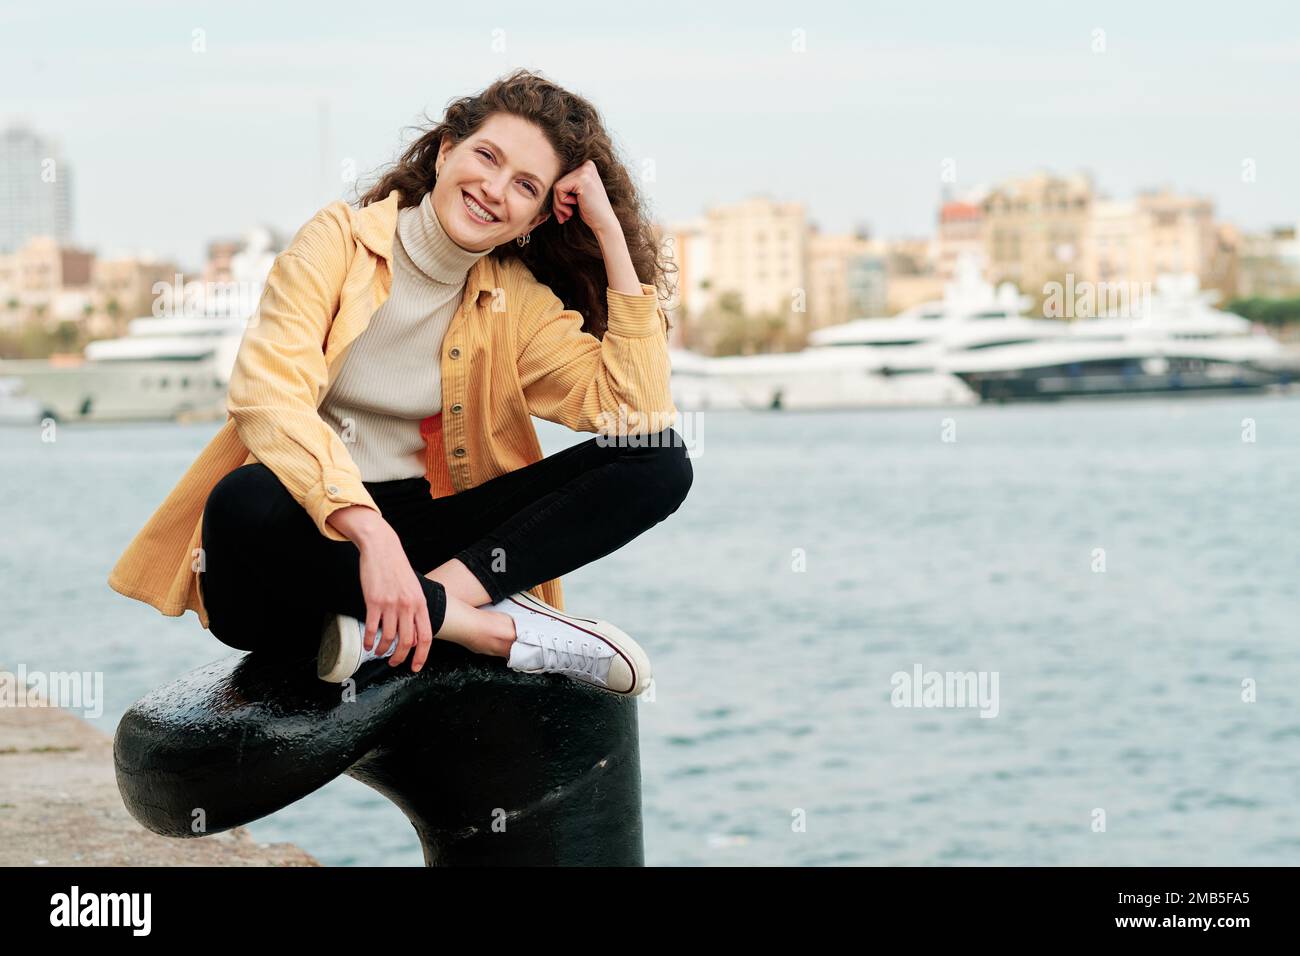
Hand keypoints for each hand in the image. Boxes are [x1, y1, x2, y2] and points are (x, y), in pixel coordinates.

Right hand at [355, 526, 433, 673]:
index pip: (426, 636)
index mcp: (420, 603)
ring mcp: (390, 604)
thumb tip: (414, 635)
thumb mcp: (414, 589)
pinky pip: (372, 628)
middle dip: (400, 657)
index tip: (415, 667)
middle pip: (407, 642)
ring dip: (382, 649)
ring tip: (379, 652)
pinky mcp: (373, 601)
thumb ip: (416, 611)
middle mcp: (407, 606)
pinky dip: (369, 640)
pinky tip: (367, 644)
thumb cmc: (398, 568)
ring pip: (388, 637)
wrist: (382, 548)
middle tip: (394, 663)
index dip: (422, 656)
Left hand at [551, 159, 617, 234]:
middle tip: (565, 215)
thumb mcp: (576, 193)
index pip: (561, 177)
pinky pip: (558, 189)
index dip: (560, 195)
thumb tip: (542, 178)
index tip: (566, 209)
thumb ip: (566, 183)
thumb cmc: (589, 211)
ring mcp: (585, 170)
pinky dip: (562, 202)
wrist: (604, 223)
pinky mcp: (582, 179)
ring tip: (568, 214)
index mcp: (586, 165)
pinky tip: (574, 207)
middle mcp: (587, 164)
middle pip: (558, 180)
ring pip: (556, 186)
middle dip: (557, 201)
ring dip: (558, 204)